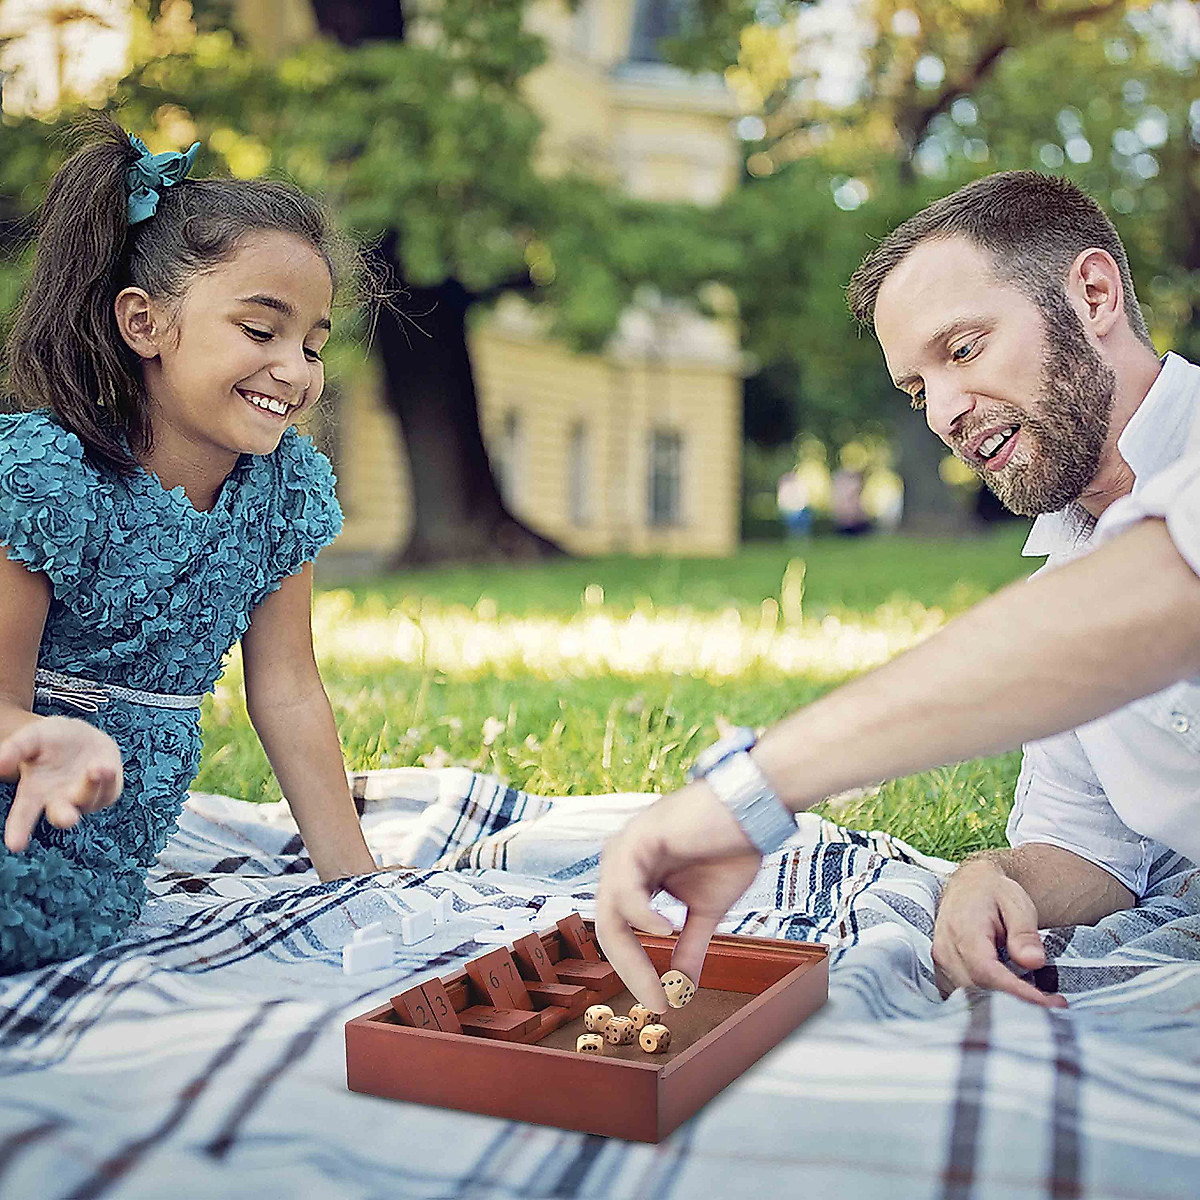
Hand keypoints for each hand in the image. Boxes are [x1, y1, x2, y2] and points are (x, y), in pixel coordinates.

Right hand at [0, 717, 123, 851]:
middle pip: (60, 815)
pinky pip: (109, 791)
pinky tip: (105, 767)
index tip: (15, 845)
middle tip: (67, 818)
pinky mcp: (107, 791)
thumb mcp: (31, 738)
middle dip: (64, 817)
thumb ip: (15, 749)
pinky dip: (108, 780)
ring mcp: (84, 797)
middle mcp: (59, 800)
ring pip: (88, 800)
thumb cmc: (50, 741)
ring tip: (94, 769)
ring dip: (91, 787)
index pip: (23, 815)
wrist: (83, 737)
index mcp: (35, 792)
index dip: (18, 829)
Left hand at [595, 780, 762, 1012]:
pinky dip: (641, 914)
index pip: (621, 933)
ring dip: (632, 955)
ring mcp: (625, 850)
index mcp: (633, 877)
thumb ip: (689, 944)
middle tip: (658, 1004)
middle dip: (631, 971)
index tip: (662, 1004)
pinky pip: (626, 887)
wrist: (753, 809)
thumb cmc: (730, 847)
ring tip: (660, 981)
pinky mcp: (638, 839)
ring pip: (610, 914)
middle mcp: (621, 864)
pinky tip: (664, 930)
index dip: (637, 972)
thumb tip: (684, 988)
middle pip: (608, 929)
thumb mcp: (706, 909)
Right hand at [932, 857, 1066, 1007]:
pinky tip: (1014, 998)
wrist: (968, 884)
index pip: (988, 973)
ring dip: (1004, 1006)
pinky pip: (965, 996)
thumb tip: (1033, 962)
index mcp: (963, 931)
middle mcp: (946, 950)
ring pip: (971, 998)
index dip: (1018, 993)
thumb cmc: (994, 892)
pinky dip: (990, 1002)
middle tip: (1055, 1006)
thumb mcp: (1017, 903)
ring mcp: (941, 963)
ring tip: (1039, 1003)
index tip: (1050, 1003)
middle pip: (979, 991)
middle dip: (1017, 1004)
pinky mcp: (943, 971)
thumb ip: (1024, 933)